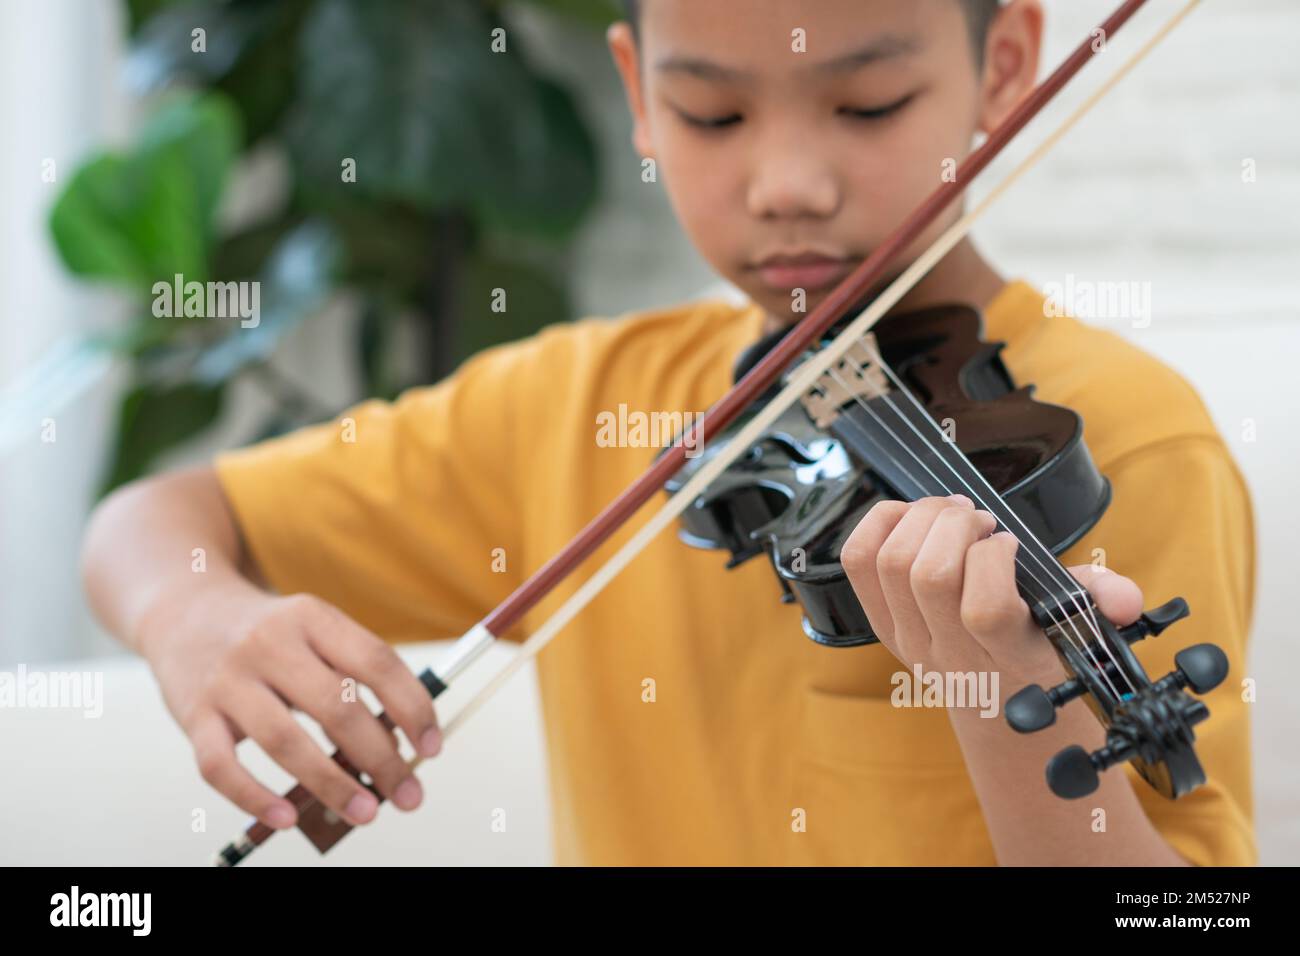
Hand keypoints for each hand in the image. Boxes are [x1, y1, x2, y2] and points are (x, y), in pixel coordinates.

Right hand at [139, 585, 442, 831]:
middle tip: (408, 794)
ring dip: (332, 785)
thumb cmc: (268, 635)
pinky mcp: (193, 714)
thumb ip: (352, 674)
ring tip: (365, 813)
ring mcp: (228, 679)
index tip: (432, 748)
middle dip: (381, 759)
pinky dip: (254, 798)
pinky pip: (221, 766)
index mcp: (312, 618)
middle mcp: (270, 644)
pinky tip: (287, 818)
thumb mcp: (313, 629)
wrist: (183, 611)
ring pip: (285, 740)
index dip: (412, 708)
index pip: (376, 662)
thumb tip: (399, 743)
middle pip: (337, 707)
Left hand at [841, 494, 1143, 694]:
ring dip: (923, 519)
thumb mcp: (1078, 629)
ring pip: (891, 563)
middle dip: (955, 526)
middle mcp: (948, 653)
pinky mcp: (879, 622)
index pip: (983, 609)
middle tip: (978, 519)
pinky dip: (882, 522)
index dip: (995, 561)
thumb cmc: (1038, 650)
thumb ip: (1104, 604)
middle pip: (928, 575)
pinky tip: (914, 517)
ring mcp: (907, 639)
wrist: (997, 703)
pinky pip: (858, 560)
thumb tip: (1125, 598)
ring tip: (952, 514)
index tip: (1010, 544)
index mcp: (1004, 657)